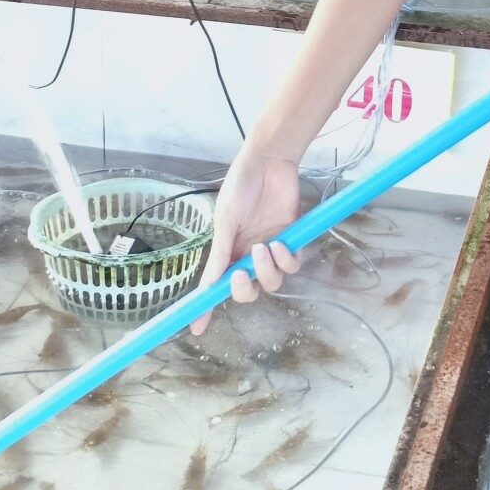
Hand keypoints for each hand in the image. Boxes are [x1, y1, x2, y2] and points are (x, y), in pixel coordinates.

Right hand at [191, 145, 302, 335]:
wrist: (269, 161)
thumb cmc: (241, 185)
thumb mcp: (225, 218)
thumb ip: (221, 251)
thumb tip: (209, 284)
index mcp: (228, 250)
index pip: (216, 284)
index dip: (206, 308)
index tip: (197, 328)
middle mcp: (248, 254)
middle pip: (247, 291)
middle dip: (244, 289)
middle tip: (241, 273)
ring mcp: (270, 250)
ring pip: (272, 282)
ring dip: (268, 271)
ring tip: (265, 247)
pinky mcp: (292, 241)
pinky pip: (292, 265)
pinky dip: (286, 259)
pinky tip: (280, 243)